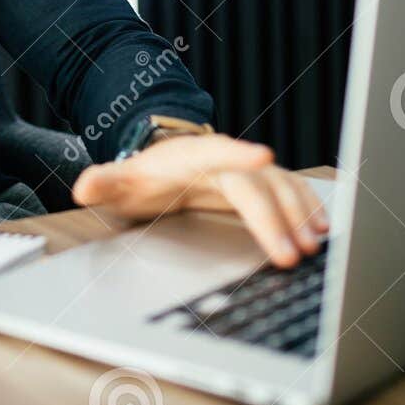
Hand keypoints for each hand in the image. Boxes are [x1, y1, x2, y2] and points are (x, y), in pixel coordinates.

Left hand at [71, 133, 329, 267]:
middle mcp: (224, 160)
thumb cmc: (144, 177)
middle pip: (255, 184)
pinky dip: (308, 207)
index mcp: (190, 156)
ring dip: (299, 214)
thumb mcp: (121, 182)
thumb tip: (83, 186)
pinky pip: (291, 191)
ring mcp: (246, 171)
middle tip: (290, 253)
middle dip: (276, 216)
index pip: (217, 152)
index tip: (264, 157)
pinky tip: (321, 229)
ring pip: (280, 186)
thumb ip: (104, 182)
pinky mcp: (261, 184)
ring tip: (311, 246)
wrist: (163, 163)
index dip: (240, 154)